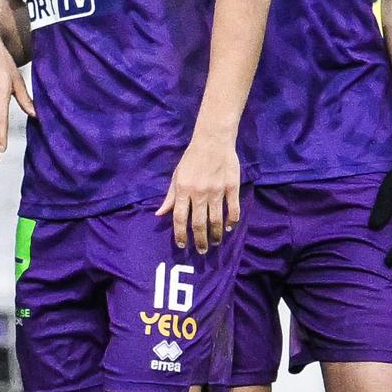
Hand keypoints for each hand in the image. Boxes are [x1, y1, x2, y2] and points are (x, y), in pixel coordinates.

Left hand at [157, 132, 241, 254]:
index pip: (180, 218)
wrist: (212, 141)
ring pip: (216, 220)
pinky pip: (233, 209)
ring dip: (215, 235)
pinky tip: (229, 227)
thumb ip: (170, 197)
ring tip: (214, 243)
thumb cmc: (192, 159)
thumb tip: (159, 214)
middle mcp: (199, 193)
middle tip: (201, 250)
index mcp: (183, 190)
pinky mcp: (231, 187)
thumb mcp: (177, 176)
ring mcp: (217, 191)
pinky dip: (232, 221)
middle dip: (199, 240)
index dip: (180, 234)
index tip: (182, 245)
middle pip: (199, 223)